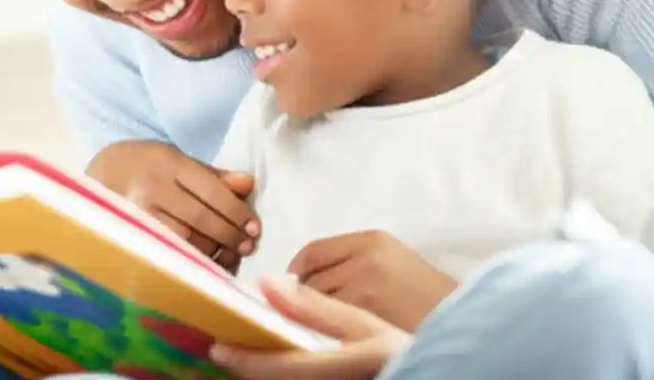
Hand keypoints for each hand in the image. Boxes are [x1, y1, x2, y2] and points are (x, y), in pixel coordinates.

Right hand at [86, 140, 259, 268]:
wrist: (104, 172)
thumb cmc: (151, 166)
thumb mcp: (181, 160)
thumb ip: (214, 176)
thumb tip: (247, 184)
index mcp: (169, 164)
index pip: (210, 190)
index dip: (235, 212)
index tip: (254, 228)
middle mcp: (152, 188)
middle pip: (198, 218)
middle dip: (228, 235)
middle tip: (247, 246)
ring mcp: (139, 214)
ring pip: (183, 240)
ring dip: (212, 251)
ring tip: (231, 255)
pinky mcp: (132, 234)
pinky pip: (168, 252)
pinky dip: (191, 260)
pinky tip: (207, 263)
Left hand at [210, 275, 411, 378]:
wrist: (437, 374)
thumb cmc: (397, 346)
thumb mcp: (361, 322)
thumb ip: (313, 306)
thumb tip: (268, 283)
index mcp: (331, 369)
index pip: (274, 368)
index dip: (241, 360)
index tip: (215, 347)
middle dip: (246, 366)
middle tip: (225, 347)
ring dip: (260, 372)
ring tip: (244, 353)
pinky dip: (278, 374)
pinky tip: (274, 361)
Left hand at [289, 231, 456, 331]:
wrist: (457, 318)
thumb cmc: (425, 296)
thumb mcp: (391, 261)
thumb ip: (352, 260)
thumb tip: (301, 275)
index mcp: (372, 239)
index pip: (314, 250)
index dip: (297, 269)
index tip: (291, 283)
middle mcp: (365, 256)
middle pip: (310, 275)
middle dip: (302, 292)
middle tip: (305, 307)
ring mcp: (364, 284)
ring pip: (315, 298)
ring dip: (312, 311)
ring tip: (326, 320)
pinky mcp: (365, 312)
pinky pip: (328, 319)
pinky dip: (324, 327)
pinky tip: (336, 332)